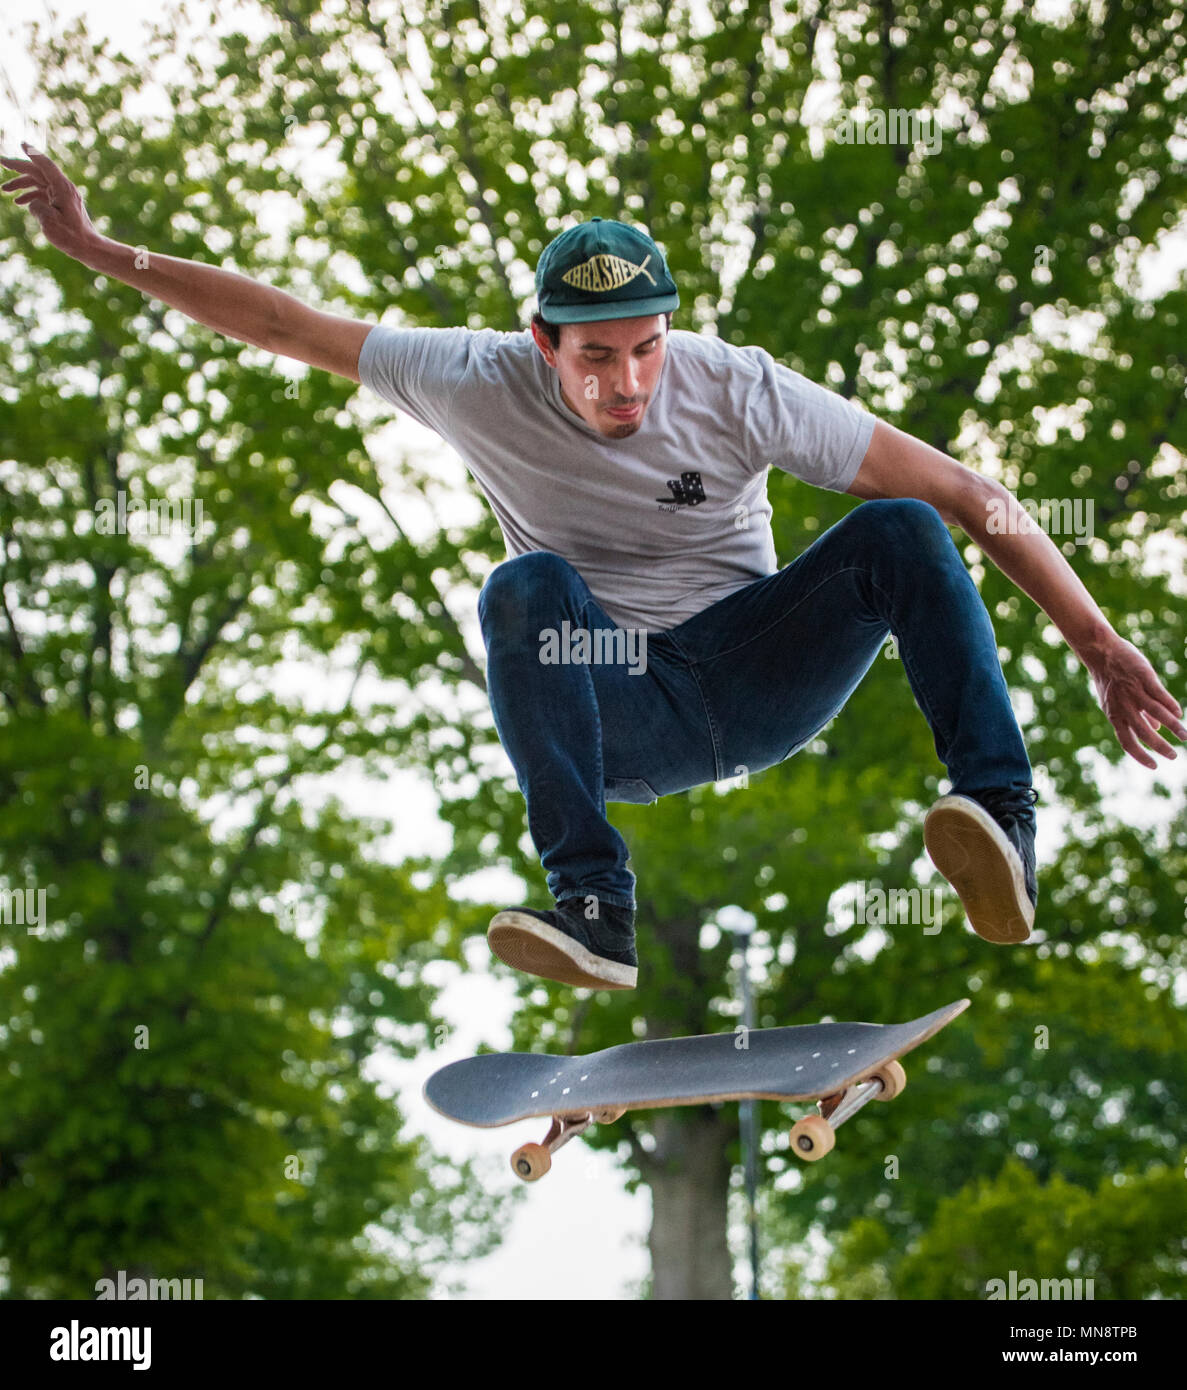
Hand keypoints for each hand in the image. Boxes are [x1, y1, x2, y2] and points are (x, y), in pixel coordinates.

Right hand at [1, 144, 97, 259]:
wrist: (88, 247)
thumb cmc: (71, 236)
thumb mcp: (49, 222)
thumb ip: (35, 207)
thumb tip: (31, 203)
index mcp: (62, 188)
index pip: (44, 164)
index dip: (32, 153)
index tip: (21, 143)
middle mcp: (63, 188)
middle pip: (37, 171)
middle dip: (18, 167)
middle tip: (1, 162)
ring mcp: (63, 195)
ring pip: (38, 182)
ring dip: (21, 184)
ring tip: (3, 189)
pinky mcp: (62, 203)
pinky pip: (43, 193)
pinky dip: (30, 195)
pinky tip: (19, 202)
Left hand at [1085, 633, 1185, 767]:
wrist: (1102, 653)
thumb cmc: (1111, 679)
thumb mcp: (1115, 701)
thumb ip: (1134, 715)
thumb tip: (1154, 728)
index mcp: (1115, 715)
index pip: (1127, 742)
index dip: (1140, 756)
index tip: (1154, 766)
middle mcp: (1124, 707)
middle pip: (1144, 733)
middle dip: (1160, 747)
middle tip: (1174, 756)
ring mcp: (1134, 692)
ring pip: (1157, 714)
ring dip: (1173, 727)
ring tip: (1185, 736)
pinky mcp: (1144, 678)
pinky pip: (1160, 695)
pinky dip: (1170, 706)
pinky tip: (1179, 714)